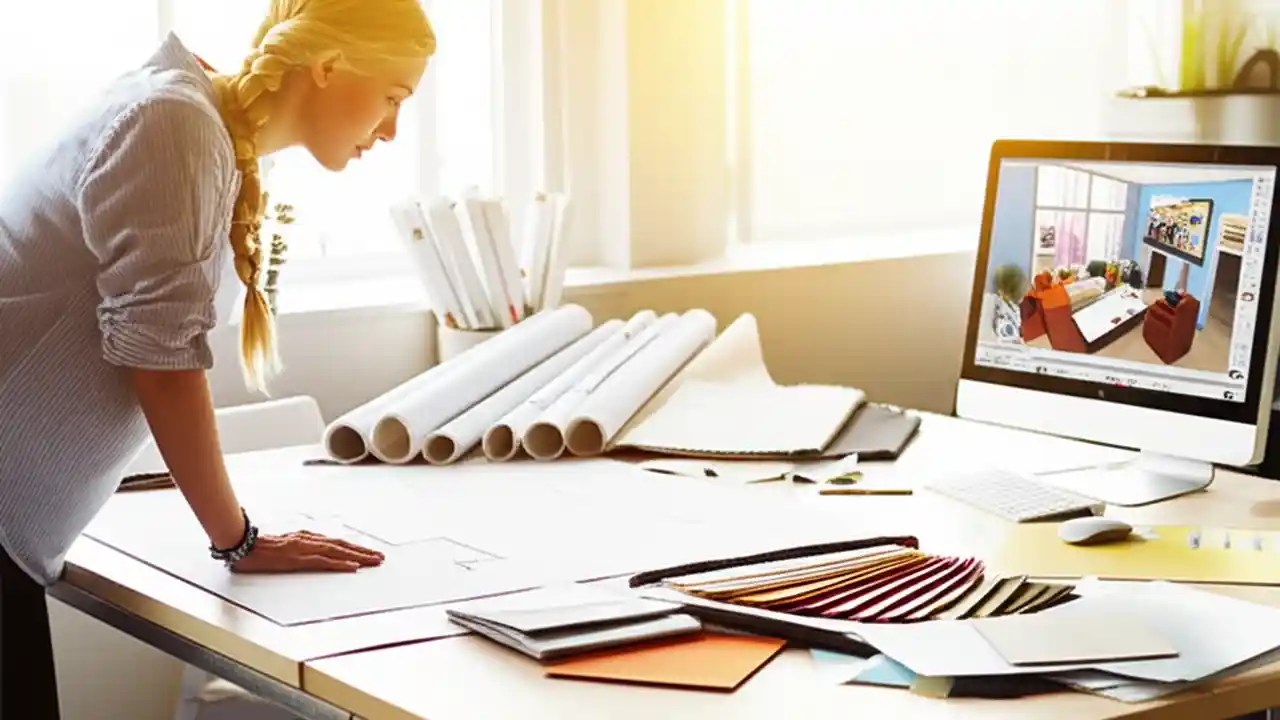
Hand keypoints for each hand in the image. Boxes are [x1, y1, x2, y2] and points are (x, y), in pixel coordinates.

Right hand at [230, 530, 384, 572]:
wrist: (242, 545)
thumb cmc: (259, 549)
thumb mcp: (284, 546)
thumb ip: (298, 548)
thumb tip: (312, 554)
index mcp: (306, 538)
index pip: (336, 542)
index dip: (354, 547)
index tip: (369, 553)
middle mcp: (309, 540)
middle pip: (342, 545)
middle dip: (363, 551)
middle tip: (380, 557)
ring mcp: (304, 548)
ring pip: (338, 551)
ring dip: (358, 556)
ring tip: (373, 562)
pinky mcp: (297, 558)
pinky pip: (323, 562)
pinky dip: (340, 564)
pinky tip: (352, 567)